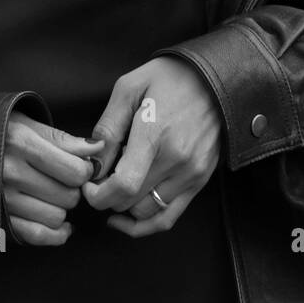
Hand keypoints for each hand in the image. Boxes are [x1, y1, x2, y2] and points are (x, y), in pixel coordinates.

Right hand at [3, 113, 102, 246]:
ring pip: (56, 217)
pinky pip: (37, 235)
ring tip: (54, 194)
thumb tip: (97, 148)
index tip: (80, 166)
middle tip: (64, 179)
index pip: (74, 171)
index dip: (85, 170)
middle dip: (74, 189)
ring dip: (62, 209)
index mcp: (21, 142)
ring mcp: (4, 198)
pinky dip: (56, 235)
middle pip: (68, 196)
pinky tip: (62, 226)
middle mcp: (10, 172)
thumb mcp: (28, 124)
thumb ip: (63, 139)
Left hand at [82, 56, 221, 237]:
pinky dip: (146, 223)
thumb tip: (93, 162)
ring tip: (114, 190)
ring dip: (124, 208)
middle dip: (106, 198)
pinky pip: (169, 217)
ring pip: (147, 213)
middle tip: (97, 182)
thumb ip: (108, 126)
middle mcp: (177, 161)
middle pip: (131, 202)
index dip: (98, 195)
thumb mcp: (129, 88)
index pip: (124, 185)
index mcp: (155, 135)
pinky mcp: (200, 181)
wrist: (216, 79)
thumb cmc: (169, 78)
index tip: (88, 186)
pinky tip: (128, 215)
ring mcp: (192, 174)